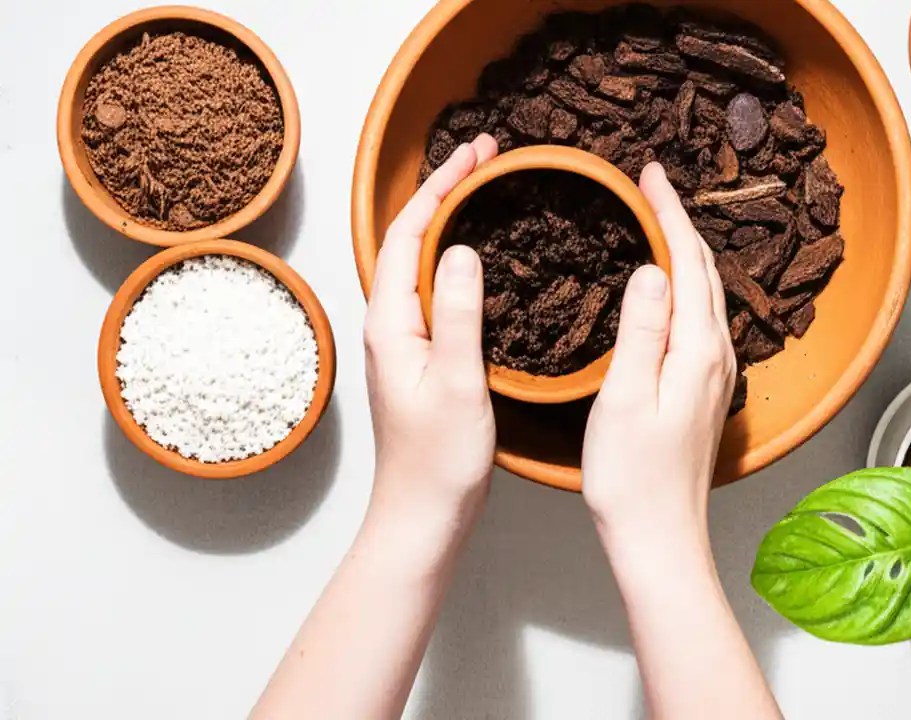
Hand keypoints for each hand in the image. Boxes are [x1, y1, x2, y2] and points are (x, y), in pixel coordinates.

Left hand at [363, 134, 499, 540]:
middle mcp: (390, 327)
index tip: (476, 155)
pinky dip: (457, 261)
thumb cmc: (438, 462)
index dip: (441, 187)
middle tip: (487, 159)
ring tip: (485, 191)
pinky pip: (435, 292)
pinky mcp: (421, 361)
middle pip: (411, 240)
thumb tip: (458, 248)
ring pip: (423, 264)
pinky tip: (482, 261)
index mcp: (392, 324)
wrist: (421, 517)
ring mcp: (404, 344)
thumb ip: (457, 312)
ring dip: (451, 222)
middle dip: (446, 193)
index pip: (409, 234)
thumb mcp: (457, 381)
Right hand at [582, 163, 736, 548]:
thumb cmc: (632, 479)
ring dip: (685, 252)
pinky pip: (701, 319)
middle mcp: (717, 357)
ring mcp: (716, 375)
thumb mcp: (624, 399)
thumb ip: (642, 330)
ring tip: (657, 221)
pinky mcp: (706, 392)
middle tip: (650, 185)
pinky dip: (686, 286)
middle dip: (679, 222)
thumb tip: (654, 269)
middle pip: (705, 272)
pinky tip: (668, 288)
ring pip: (706, 294)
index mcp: (697, 351)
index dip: (668, 214)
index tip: (648, 175)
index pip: (688, 263)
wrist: (659, 538)